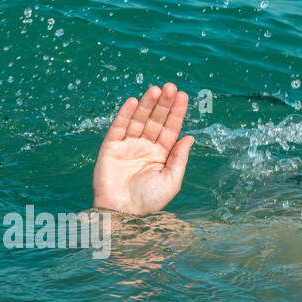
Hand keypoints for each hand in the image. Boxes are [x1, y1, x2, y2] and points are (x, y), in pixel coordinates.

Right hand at [92, 83, 194, 214]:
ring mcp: (127, 146)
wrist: (123, 214)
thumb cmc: (149, 201)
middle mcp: (145, 147)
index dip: (175, 112)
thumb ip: (179, 158)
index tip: (182, 95)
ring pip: (138, 120)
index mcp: (161, 154)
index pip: (170, 128)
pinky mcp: (110, 148)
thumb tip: (190, 137)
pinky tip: (133, 102)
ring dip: (146, 104)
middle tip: (169, 87)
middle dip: (162, 104)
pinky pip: (118, 127)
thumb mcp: (171, 180)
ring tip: (155, 90)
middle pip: (155, 120)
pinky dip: (125, 114)